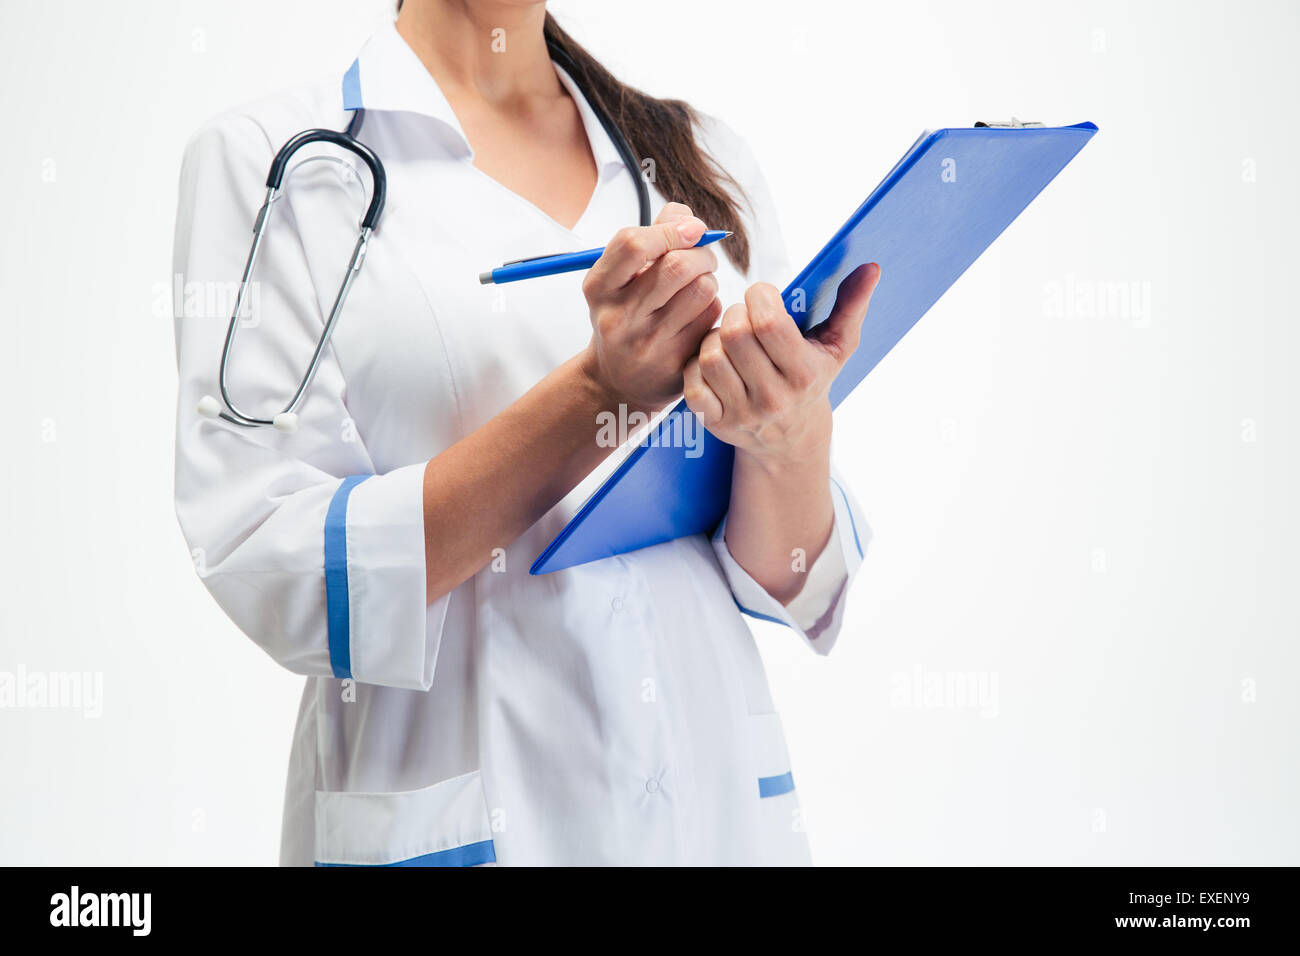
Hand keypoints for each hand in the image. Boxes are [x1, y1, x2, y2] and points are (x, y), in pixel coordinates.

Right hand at [579, 203, 722, 412]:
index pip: (633, 244)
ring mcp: (647, 344)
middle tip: (702, 258)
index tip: (691, 229)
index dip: (671, 229)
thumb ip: (651, 236)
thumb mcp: (621, 278)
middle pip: (678, 265)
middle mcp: (618, 317)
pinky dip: (712, 307)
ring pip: (702, 289)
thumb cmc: (625, 315)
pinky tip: (697, 315)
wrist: (617, 382)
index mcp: (599, 288)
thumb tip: (687, 216)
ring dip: (709, 279)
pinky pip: (711, 317)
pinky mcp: (676, 364)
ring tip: (697, 286)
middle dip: (701, 253)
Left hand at [683, 263, 881, 464]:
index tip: (763, 295)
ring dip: (714, 338)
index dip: (759, 296)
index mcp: (804, 374)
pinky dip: (696, 366)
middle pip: (735, 335)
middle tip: (745, 315)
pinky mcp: (716, 423)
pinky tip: (714, 362)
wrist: (791, 440)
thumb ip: (852, 306)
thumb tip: (871, 268)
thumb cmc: (813, 379)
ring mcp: (742, 413)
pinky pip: (693, 384)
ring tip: (730, 339)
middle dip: (736, 313)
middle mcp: (774, 398)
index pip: (769, 322)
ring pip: (711, 356)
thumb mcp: (838, 346)